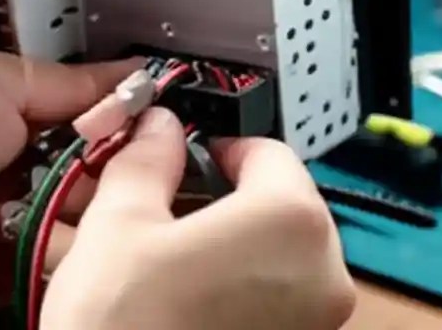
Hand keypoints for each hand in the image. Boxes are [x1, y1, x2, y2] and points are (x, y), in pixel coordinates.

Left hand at [0, 52, 139, 327]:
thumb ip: (64, 83)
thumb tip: (126, 72)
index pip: (81, 102)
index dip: (120, 104)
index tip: (163, 105)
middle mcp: (3, 158)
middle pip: (91, 158)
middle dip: (114, 156)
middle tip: (132, 153)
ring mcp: (3, 215)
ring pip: (84, 210)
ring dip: (93, 202)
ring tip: (90, 193)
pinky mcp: (2, 269)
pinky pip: (61, 258)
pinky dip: (72, 249)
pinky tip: (71, 232)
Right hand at [43, 110, 356, 329]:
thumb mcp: (119, 223)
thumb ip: (147, 159)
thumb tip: (157, 130)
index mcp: (292, 221)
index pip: (266, 150)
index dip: (215, 146)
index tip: (181, 155)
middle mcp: (322, 272)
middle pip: (274, 203)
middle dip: (216, 198)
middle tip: (163, 205)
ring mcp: (314, 322)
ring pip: (270, 254)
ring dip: (220, 243)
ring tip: (160, 253)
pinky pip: (269, 299)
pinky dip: (230, 287)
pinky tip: (176, 294)